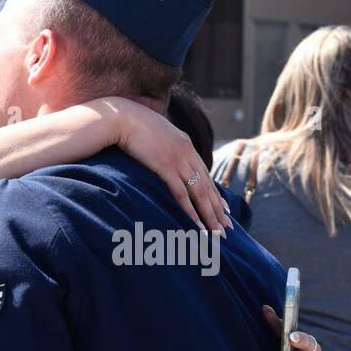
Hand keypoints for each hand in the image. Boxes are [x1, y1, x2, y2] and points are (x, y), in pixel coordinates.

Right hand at [101, 97, 231, 232]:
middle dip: (218, 210)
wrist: (123, 117)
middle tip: (227, 228)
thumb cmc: (134, 125)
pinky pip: (181, 193)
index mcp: (186, 145)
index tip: (224, 210)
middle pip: (207, 187)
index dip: (216, 194)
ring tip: (217, 232)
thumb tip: (165, 154)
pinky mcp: (165, 166)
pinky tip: (196, 223)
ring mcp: (178, 160)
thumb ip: (167, 145)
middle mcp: (187, 153)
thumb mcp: (157, 134)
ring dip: (209, 214)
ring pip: (199, 193)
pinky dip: (190, 210)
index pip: (206, 175)